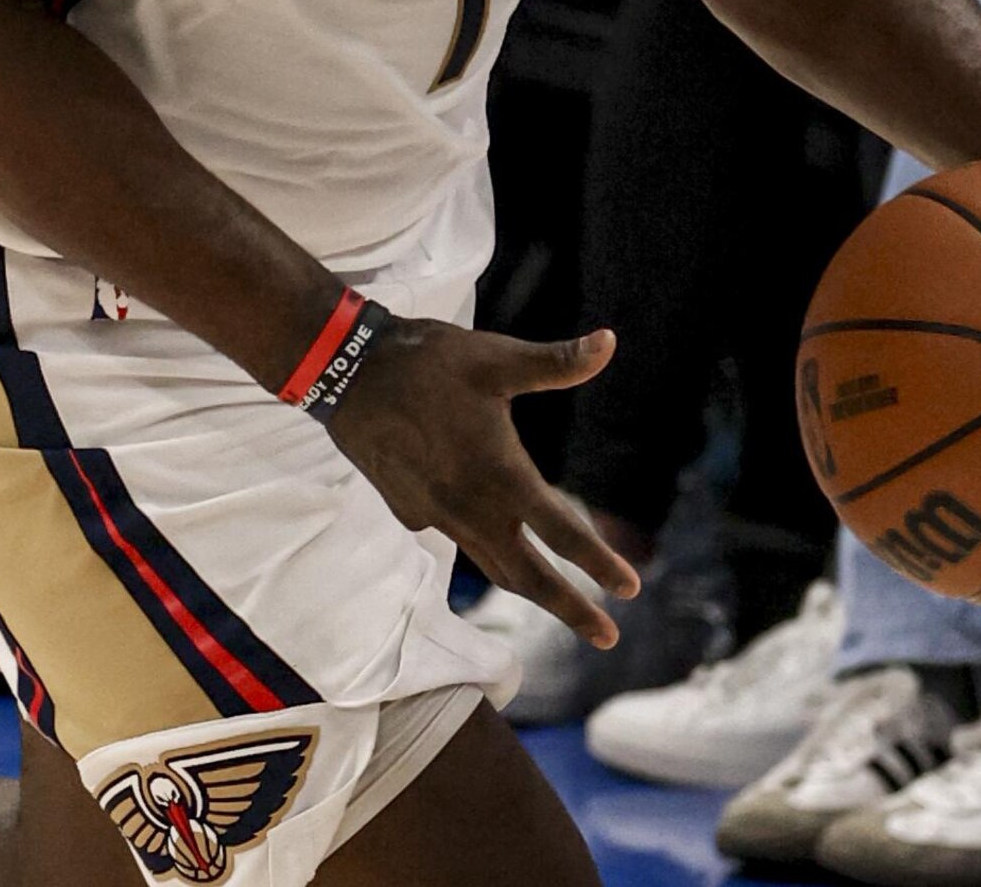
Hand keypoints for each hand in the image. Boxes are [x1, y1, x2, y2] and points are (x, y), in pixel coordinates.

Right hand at [323, 317, 639, 644]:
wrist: (347, 373)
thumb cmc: (428, 363)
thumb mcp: (496, 359)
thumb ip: (557, 362)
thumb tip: (610, 342)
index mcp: (501, 476)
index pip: (563, 533)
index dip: (600, 564)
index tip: (633, 589)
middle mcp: (472, 508)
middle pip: (528, 576)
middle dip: (570, 609)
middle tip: (608, 638)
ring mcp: (438, 516)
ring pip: (492, 564)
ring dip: (529, 585)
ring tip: (559, 603)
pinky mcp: (411, 511)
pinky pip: (456, 536)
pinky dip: (483, 545)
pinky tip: (488, 529)